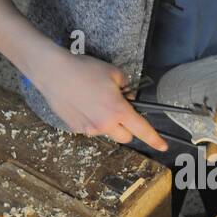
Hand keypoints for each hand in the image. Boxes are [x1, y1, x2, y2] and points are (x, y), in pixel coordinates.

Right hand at [30, 50, 165, 150]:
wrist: (53, 72)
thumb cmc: (84, 69)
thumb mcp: (114, 73)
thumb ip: (126, 88)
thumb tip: (128, 97)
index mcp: (118, 111)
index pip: (142, 130)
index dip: (155, 139)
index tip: (163, 146)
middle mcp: (105, 124)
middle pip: (125, 137)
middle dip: (127, 128)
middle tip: (120, 111)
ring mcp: (89, 129)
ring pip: (107, 133)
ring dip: (108, 124)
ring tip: (96, 104)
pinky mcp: (75, 129)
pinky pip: (90, 129)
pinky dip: (92, 121)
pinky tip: (83, 105)